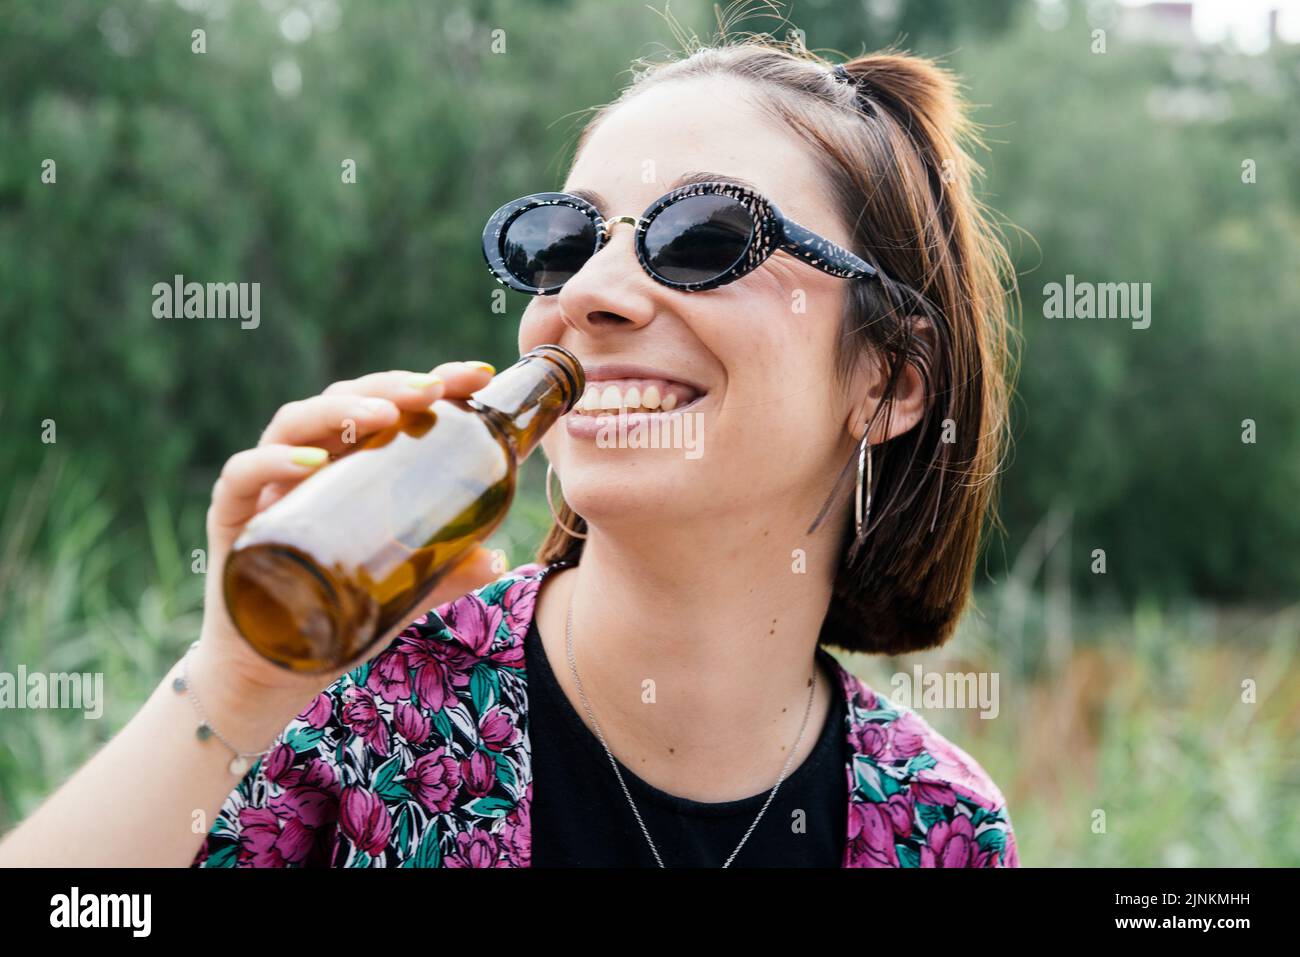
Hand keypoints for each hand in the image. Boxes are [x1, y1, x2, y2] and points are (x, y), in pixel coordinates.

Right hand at [193, 360, 503, 707]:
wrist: (274, 671)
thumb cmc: (339, 615)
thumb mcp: (406, 590)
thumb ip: (447, 571)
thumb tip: (498, 557)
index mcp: (351, 465)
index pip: (390, 406)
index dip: (432, 383)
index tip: (477, 375)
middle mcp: (308, 463)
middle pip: (345, 401)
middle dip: (392, 387)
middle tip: (435, 390)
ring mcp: (268, 487)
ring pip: (294, 423)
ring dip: (342, 410)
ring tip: (386, 415)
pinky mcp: (231, 518)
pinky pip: (242, 475)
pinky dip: (272, 462)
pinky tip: (311, 465)